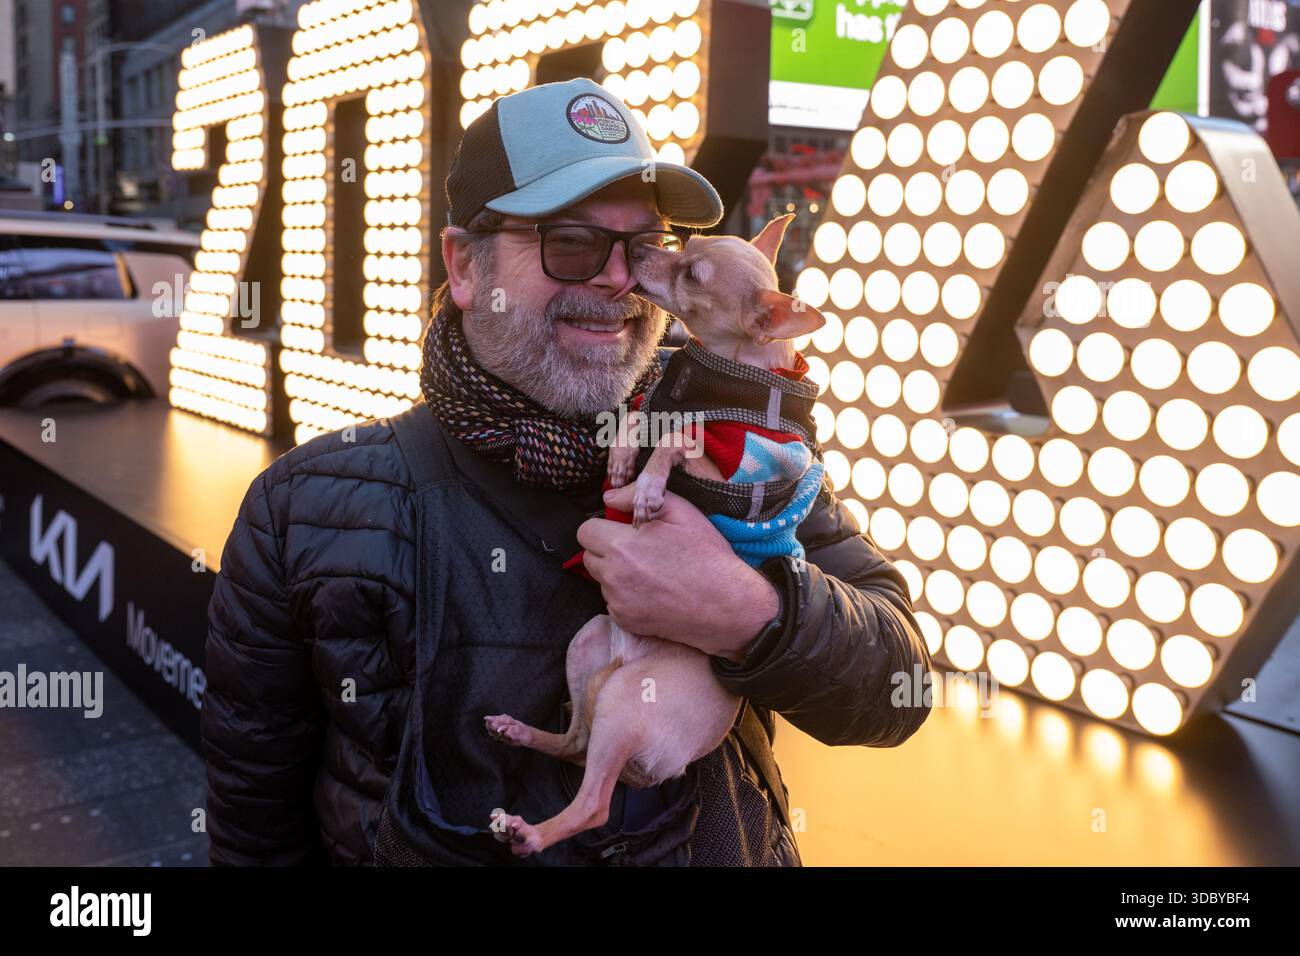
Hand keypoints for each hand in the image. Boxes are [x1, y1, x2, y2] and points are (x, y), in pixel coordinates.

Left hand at [576, 483, 779, 660]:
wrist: (726, 605)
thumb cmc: (706, 555)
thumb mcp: (680, 512)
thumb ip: (639, 497)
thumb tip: (609, 497)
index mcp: (621, 547)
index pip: (585, 531)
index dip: (604, 526)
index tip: (624, 530)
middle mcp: (613, 577)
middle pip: (589, 557)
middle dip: (607, 550)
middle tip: (638, 549)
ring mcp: (618, 602)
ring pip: (601, 580)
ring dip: (615, 573)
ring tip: (649, 571)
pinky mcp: (626, 621)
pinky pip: (613, 602)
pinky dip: (626, 596)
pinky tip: (652, 592)